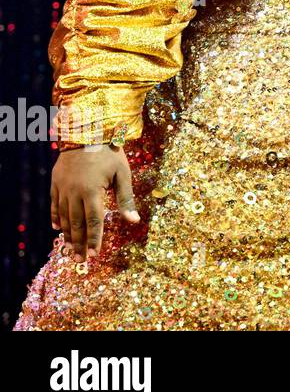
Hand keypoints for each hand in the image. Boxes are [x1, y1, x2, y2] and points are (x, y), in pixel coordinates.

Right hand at [50, 144, 138, 261]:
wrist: (86, 131)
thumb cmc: (109, 152)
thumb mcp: (123, 173)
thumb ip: (126, 198)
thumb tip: (134, 221)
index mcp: (92, 192)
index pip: (93, 222)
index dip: (94, 240)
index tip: (95, 255)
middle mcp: (74, 193)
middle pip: (76, 224)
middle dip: (79, 244)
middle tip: (81, 260)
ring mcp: (62, 189)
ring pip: (64, 217)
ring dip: (67, 235)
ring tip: (70, 250)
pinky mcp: (55, 183)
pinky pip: (53, 205)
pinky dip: (55, 218)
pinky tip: (57, 230)